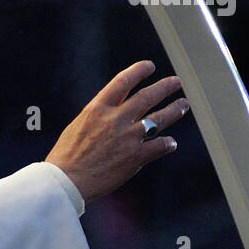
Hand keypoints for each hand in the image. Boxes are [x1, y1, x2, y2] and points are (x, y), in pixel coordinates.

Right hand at [45, 60, 189, 203]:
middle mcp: (115, 119)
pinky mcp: (135, 157)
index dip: (138, 71)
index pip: (123, 81)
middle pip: (147, 96)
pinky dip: (169, 143)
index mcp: (97, 109)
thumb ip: (98, 117)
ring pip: (159, 118)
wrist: (66, 181)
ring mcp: (127, 137)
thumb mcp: (78, 126)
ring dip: (174, 110)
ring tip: (183, 105)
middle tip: (175, 82)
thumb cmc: (66, 157)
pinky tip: (171, 143)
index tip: (149, 66)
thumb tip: (113, 112)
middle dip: (164, 87)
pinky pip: (161, 146)